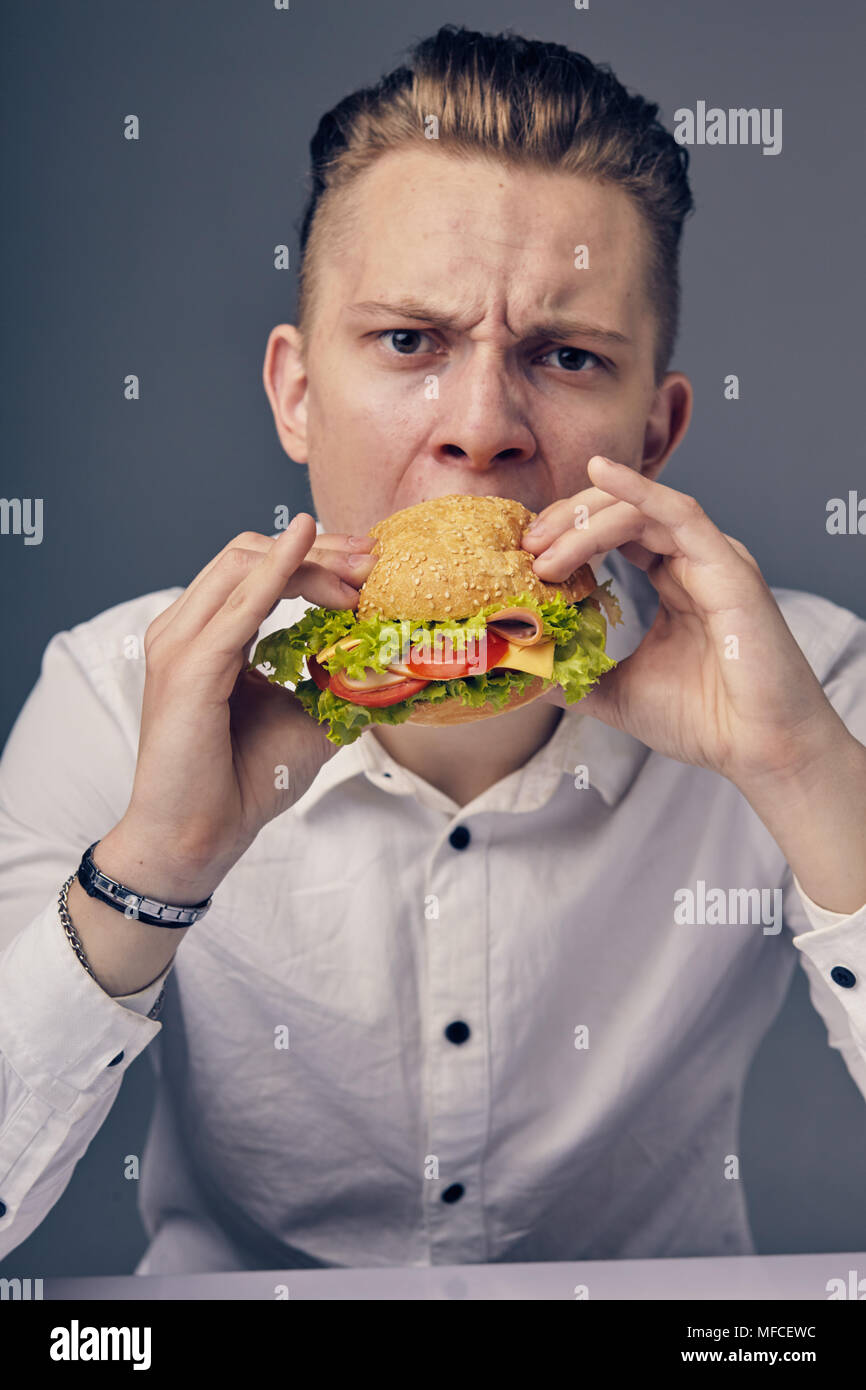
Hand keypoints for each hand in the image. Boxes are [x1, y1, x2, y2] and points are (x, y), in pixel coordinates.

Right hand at [102, 517, 375, 899]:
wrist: (199, 837)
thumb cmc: (243, 781)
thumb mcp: (305, 718)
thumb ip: (334, 683)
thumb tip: (390, 665)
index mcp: (205, 635)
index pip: (255, 567)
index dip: (313, 557)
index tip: (368, 568)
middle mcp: (184, 629)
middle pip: (249, 553)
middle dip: (317, 550)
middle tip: (373, 563)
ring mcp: (180, 644)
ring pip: (243, 566)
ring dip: (309, 561)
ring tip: (359, 573)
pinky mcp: (189, 669)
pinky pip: (239, 606)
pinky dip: (277, 573)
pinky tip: (307, 547)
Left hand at [521, 456, 842, 786]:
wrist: (758, 749)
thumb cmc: (705, 720)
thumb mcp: (618, 693)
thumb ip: (577, 676)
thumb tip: (527, 674)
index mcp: (673, 580)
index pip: (614, 533)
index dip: (567, 534)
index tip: (526, 556)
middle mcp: (693, 561)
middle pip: (622, 512)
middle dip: (569, 520)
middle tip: (529, 545)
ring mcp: (713, 559)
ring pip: (640, 511)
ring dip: (586, 520)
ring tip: (546, 549)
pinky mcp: (728, 566)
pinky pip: (679, 512)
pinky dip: (638, 489)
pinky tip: (600, 472)